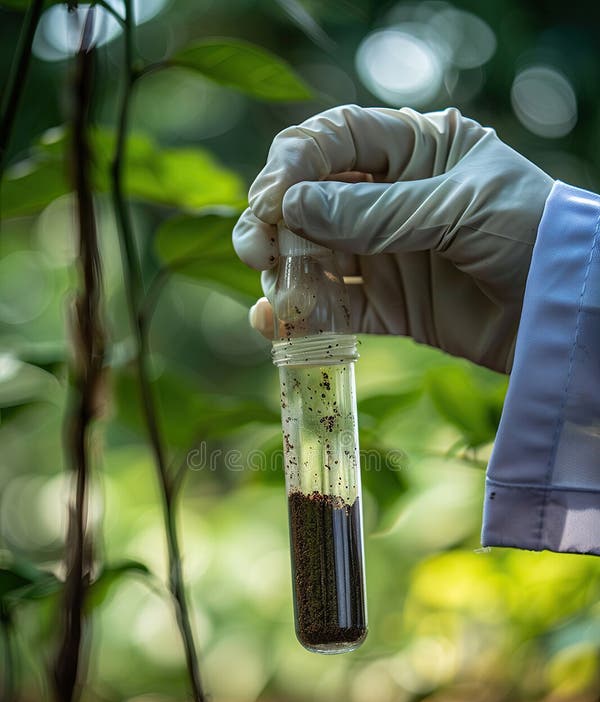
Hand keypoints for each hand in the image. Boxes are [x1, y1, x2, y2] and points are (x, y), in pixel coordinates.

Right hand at [232, 105, 553, 372]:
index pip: (334, 140)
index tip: (275, 198)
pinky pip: (335, 308)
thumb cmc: (530, 234)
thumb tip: (294, 209)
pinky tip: (278, 325)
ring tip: (270, 293)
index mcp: (414, 149)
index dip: (294, 163)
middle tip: (258, 250)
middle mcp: (392, 197)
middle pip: (310, 199)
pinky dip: (305, 317)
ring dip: (282, 272)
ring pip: (313, 256)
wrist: (566, 313)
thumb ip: (377, 213)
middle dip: (275, 221)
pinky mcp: (391, 306)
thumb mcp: (458, 209)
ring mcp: (387, 253)